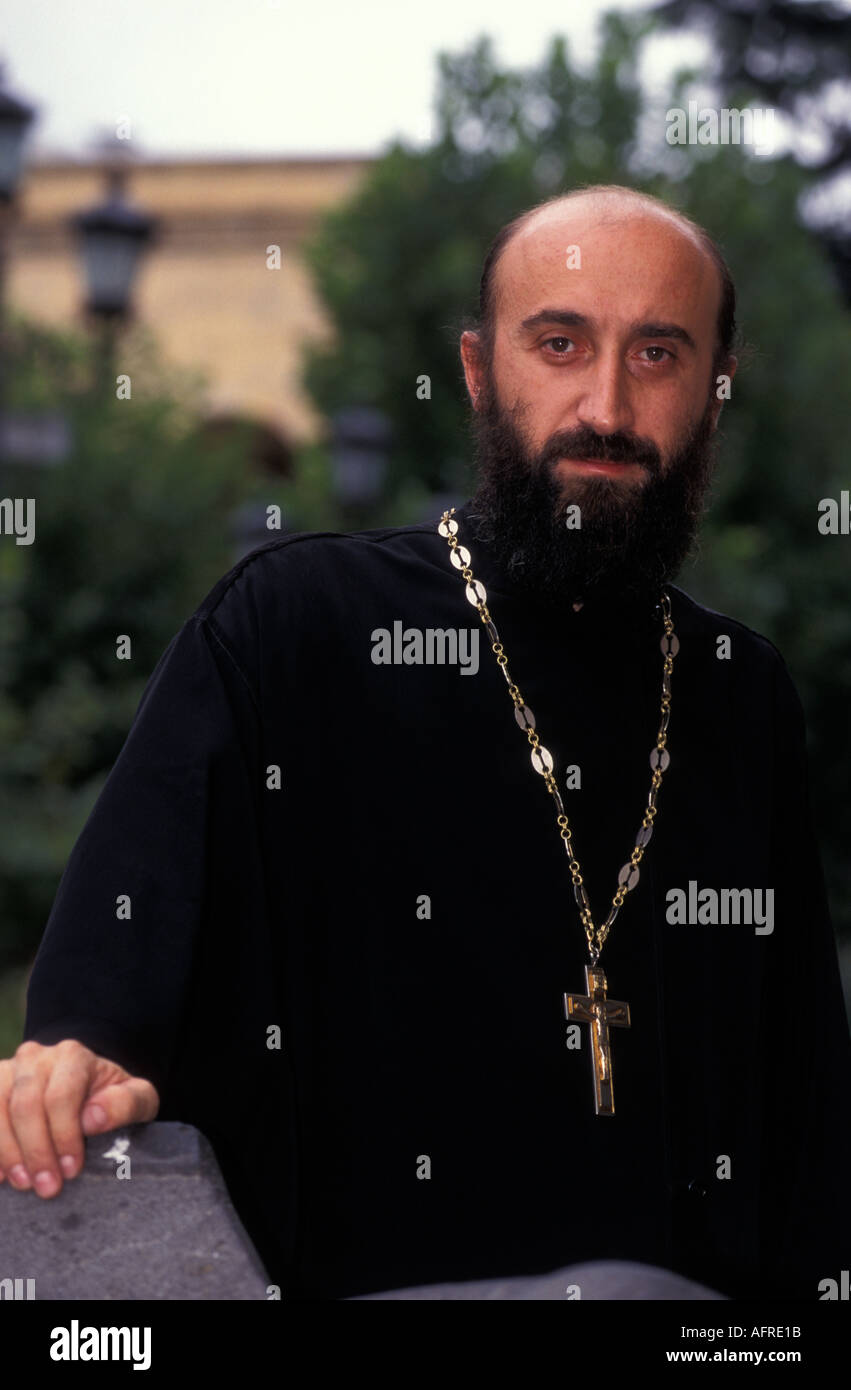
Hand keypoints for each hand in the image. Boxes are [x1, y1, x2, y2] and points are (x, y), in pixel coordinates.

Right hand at [0, 1039, 159, 1198]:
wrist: (85, 1087)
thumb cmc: (111, 1097)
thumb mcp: (137, 1098)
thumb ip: (126, 1103)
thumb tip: (93, 1118)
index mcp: (73, 1057)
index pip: (61, 1095)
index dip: (64, 1135)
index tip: (72, 1170)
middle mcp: (36, 1058)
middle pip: (26, 1104)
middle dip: (36, 1150)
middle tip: (47, 1188)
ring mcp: (9, 1071)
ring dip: (7, 1151)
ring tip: (23, 1184)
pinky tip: (0, 1174)